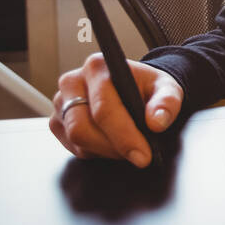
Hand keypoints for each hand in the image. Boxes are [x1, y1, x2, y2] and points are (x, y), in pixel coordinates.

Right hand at [50, 54, 184, 165]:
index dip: (124, 135)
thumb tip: (156, 122)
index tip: (143, 155)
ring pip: (76, 140)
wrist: (132, 87)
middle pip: (82, 128)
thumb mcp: (167, 88)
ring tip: (128, 146)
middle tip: (140, 156)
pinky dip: (95, 152)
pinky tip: (112, 143)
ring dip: (106, 151)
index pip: (104, 108)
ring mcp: (61, 103)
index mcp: (97, 67)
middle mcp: (72, 82)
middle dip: (114, 148)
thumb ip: (167, 102)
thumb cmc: (147, 87)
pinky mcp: (57, 122)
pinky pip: (72, 147)